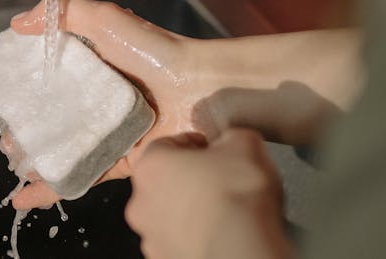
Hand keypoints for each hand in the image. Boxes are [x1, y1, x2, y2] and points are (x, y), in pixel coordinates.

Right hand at [8, 0, 206, 208]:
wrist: (203, 91)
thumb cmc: (157, 51)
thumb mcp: (106, 20)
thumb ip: (63, 12)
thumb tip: (17, 22)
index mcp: (94, 68)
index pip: (51, 80)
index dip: (24, 88)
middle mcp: (99, 102)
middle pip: (53, 118)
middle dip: (24, 129)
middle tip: (4, 137)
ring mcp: (108, 133)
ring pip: (63, 149)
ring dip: (34, 159)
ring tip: (13, 161)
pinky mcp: (119, 161)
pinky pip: (81, 176)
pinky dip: (52, 188)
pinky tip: (24, 195)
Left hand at [126, 129, 291, 258]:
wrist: (240, 249)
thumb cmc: (236, 197)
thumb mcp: (244, 144)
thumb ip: (231, 137)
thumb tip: (232, 141)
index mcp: (151, 165)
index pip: (167, 145)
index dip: (194, 145)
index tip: (211, 150)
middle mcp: (141, 202)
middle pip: (163, 182)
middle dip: (188, 179)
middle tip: (218, 181)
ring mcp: (150, 236)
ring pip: (168, 215)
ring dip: (189, 211)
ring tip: (222, 211)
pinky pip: (178, 241)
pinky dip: (194, 237)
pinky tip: (218, 233)